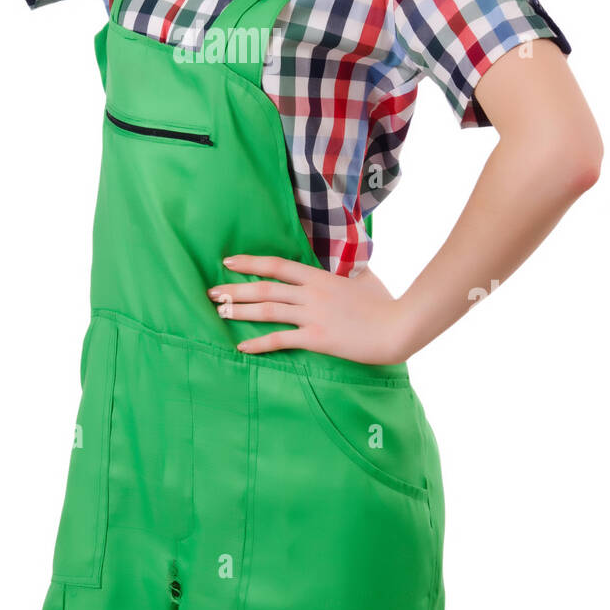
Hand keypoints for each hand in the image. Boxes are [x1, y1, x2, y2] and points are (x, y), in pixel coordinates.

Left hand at [207, 254, 412, 364]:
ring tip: (219, 313)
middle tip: (211, 293)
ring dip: (240, 312)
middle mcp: (310, 294)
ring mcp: (312, 316)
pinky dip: (259, 344)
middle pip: (264, 288)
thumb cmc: (385, 303)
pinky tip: (242, 347)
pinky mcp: (317, 339)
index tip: (228, 262)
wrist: (398, 326)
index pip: (276, 265)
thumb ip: (348, 274)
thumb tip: (346, 269)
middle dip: (234, 290)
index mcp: (319, 277)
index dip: (250, 262)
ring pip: (267, 311)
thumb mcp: (364, 279)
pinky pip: (281, 340)